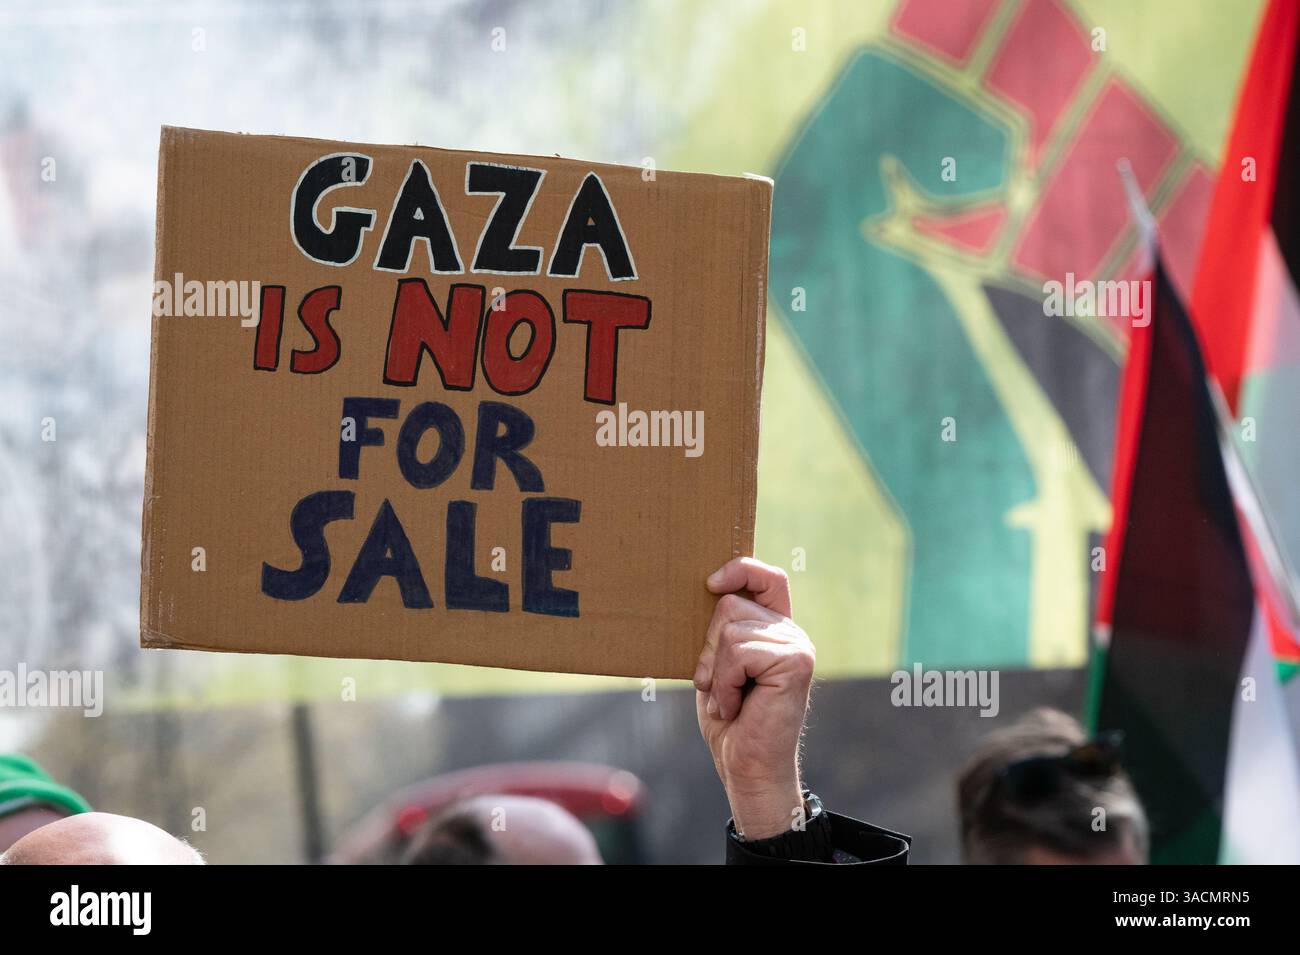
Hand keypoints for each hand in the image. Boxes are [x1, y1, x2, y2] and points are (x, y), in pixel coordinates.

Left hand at [694, 557, 813, 839]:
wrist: (748, 768)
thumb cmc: (730, 721)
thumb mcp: (718, 668)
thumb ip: (721, 632)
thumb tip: (707, 591)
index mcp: (775, 630)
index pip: (768, 577)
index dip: (740, 569)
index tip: (710, 582)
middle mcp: (791, 633)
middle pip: (730, 603)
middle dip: (708, 646)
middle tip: (718, 685)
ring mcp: (797, 645)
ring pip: (730, 628)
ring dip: (716, 671)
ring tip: (730, 699)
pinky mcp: (795, 661)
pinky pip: (738, 651)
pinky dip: (725, 682)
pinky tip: (737, 705)